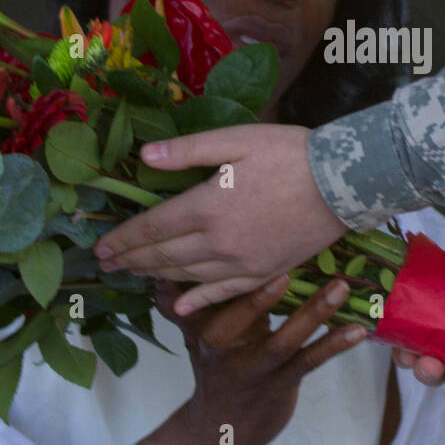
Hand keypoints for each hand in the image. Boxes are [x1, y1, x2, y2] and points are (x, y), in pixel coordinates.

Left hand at [94, 124, 348, 314]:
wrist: (344, 183)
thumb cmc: (289, 153)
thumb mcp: (237, 139)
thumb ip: (188, 150)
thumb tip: (144, 157)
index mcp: (206, 206)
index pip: (152, 228)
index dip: (123, 238)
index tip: (100, 247)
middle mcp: (217, 242)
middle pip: (164, 255)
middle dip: (131, 259)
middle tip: (106, 264)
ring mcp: (241, 263)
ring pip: (187, 275)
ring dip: (155, 276)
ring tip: (133, 274)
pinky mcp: (264, 273)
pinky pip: (223, 293)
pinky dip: (198, 301)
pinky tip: (180, 305)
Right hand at [156, 274, 366, 444]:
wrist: (220, 429)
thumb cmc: (215, 363)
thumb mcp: (196, 330)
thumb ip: (195, 294)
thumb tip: (186, 254)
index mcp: (200, 325)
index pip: (205, 295)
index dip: (219, 274)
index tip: (236, 245)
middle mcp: (223, 347)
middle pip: (238, 318)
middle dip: (260, 296)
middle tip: (285, 270)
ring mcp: (253, 368)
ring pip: (282, 341)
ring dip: (313, 313)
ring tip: (341, 288)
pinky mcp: (281, 383)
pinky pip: (310, 361)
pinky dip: (334, 345)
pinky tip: (357, 329)